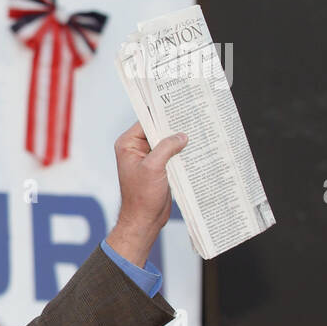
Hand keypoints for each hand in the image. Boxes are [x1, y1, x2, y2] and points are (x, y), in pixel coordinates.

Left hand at [106, 121, 187, 265]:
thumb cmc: (142, 197)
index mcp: (127, 144)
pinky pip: (172, 154)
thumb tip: (182, 135)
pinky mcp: (159, 167)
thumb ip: (167, 148)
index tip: (178, 106)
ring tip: (198, 130)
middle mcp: (136, 148)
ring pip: (167, 142)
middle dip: (174, 127)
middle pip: (158, 130)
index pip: (146, 121)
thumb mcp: (154, 168)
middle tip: (193, 116)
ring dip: (180, 140)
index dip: (162, 114)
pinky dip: (182, 152)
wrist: (144, 219)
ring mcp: (148, 158)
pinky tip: (196, 147)